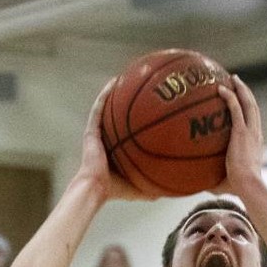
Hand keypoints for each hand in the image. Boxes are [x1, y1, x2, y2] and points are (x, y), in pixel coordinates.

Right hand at [75, 80, 155, 201]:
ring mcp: (99, 133)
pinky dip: (105, 95)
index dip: (138, 118)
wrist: (97, 188)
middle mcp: (108, 138)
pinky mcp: (91, 130)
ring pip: (107, 107)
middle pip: (119, 115)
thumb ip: (156, 184)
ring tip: (126, 76)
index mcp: (118, 149)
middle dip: (128, 100)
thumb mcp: (141, 186)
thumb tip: (175, 188)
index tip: (151, 107)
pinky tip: (113, 83)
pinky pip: (98, 109)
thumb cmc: (116, 190)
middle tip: (141, 87)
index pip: (129, 130)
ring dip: (115, 92)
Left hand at [212, 77, 264, 194]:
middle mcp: (256, 134)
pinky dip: (230, 96)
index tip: (241, 102)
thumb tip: (195, 184)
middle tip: (236, 82)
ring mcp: (251, 132)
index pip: (254, 122)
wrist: (248, 185)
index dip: (248, 109)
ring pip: (248, 103)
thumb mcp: (224, 181)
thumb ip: (212, 179)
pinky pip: (236, 108)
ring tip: (232, 79)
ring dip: (241, 89)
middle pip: (253, 107)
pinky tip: (220, 89)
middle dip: (246, 92)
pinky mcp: (243, 132)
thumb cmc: (237, 188)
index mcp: (255, 143)